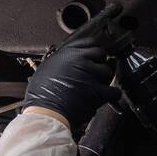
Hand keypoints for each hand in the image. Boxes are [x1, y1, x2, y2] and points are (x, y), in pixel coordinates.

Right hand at [23, 4, 122, 131]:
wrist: (46, 112)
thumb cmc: (42, 95)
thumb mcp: (46, 69)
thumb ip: (60, 61)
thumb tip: (67, 60)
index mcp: (67, 53)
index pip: (89, 42)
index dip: (94, 50)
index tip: (95, 55)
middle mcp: (80, 59)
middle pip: (101, 54)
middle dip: (100, 63)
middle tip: (96, 73)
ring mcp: (90, 74)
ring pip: (108, 72)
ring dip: (104, 80)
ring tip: (97, 87)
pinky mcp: (98, 91)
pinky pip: (114, 90)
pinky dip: (112, 95)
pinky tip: (106, 97)